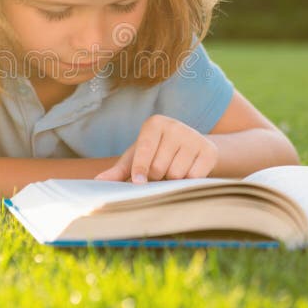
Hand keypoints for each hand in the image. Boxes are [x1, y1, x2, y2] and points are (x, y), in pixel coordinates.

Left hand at [94, 114, 217, 182]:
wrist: (191, 147)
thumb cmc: (156, 153)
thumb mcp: (136, 157)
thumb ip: (119, 170)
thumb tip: (97, 182)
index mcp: (154, 124)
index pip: (144, 152)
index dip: (140, 171)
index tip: (138, 183)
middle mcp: (175, 126)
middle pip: (159, 167)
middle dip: (157, 177)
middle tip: (160, 172)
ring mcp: (194, 137)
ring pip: (176, 175)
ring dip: (172, 181)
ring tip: (173, 170)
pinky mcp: (209, 150)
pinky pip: (194, 178)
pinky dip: (188, 182)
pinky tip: (187, 172)